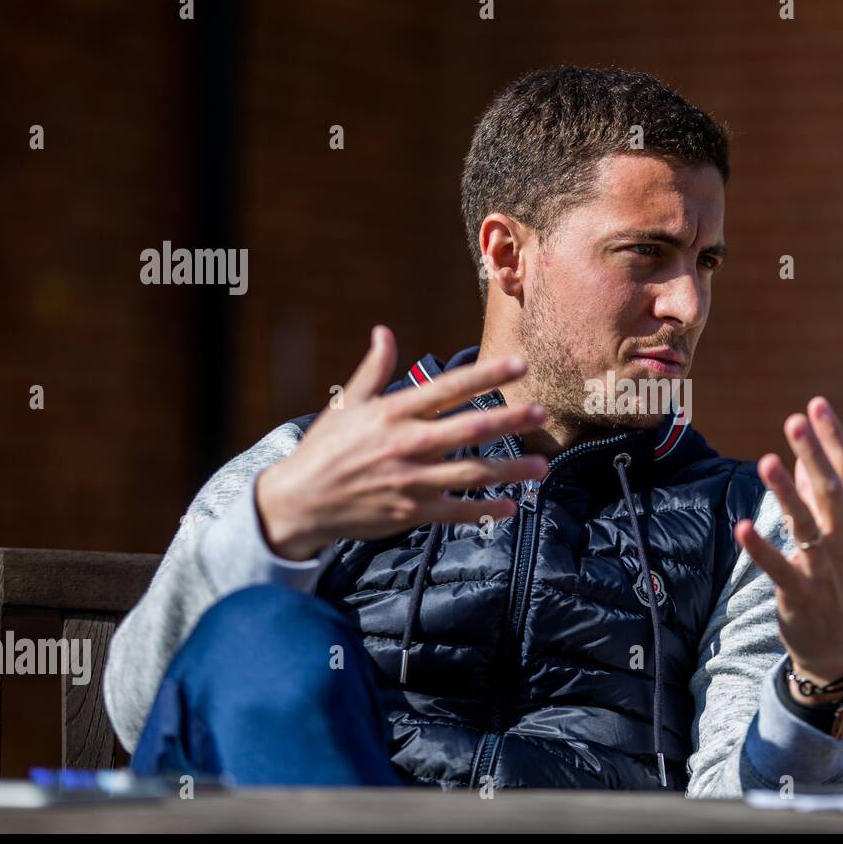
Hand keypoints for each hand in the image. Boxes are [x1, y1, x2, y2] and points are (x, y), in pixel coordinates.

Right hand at [256, 325, 547, 558]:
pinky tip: (512, 507)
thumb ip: (374, 370)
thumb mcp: (346, 404)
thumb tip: (384, 332)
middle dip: (510, 420)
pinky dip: (485, 511)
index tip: (520, 365)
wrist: (299, 502)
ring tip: (542, 467)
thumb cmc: (324, 449)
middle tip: (543, 412)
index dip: (487, 375)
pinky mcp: (411, 512)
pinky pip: (457, 511)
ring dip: (510, 471)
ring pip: (472, 474)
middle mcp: (406, 443)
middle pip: (470, 429)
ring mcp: (411, 480)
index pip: (448, 387)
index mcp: (393, 412)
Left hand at [734, 396, 842, 701]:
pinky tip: (741, 527)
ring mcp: (824, 570)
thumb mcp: (838, 538)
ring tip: (765, 460)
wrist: (837, 651)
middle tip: (796, 418)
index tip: (817, 403)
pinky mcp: (800, 595)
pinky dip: (761, 548)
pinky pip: (779, 568)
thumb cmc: (834, 583)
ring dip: (787, 492)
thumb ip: (823, 498)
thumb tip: (809, 456)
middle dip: (813, 453)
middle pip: (831, 490)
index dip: (833, 437)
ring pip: (806, 525)